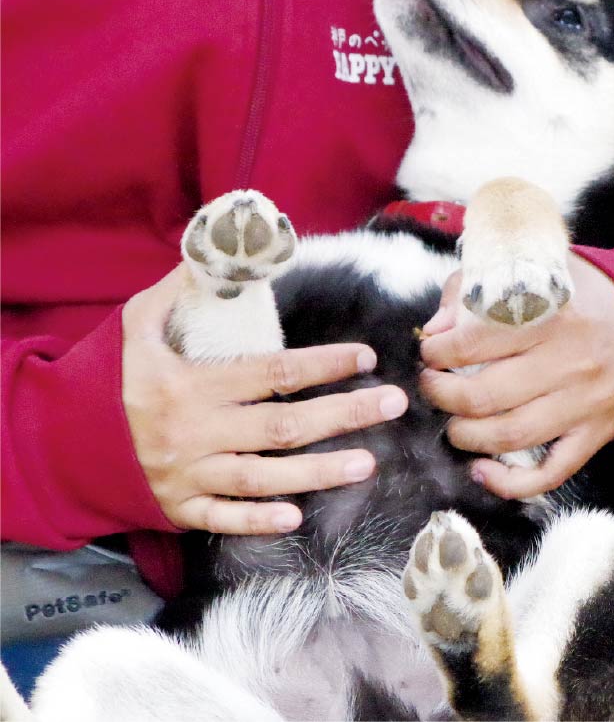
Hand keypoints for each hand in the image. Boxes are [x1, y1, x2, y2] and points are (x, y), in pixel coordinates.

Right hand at [121, 268, 406, 534]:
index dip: (323, 364)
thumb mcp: (136, 328)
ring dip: (318, 473)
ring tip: (368, 464)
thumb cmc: (111, 380)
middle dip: (343, 414)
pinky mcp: (177, 508)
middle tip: (393, 405)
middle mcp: (193, 432)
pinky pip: (222, 519)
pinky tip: (297, 517)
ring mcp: (187, 475)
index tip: (365, 357)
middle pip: (282, 427)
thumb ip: (177, 292)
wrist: (62, 443)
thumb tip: (219, 252)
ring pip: (262, 478)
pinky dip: (257, 520)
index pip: (272, 373)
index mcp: (189, 385)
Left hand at [419, 254, 613, 500]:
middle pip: (485, 395)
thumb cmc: (581, 298)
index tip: (431, 352)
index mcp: (552, 316)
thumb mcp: (536, 272)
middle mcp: (570, 362)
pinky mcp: (595, 434)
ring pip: (510, 436)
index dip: (438, 352)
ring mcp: (585, 403)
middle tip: (433, 387)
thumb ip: (478, 289)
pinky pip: (550, 473)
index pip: (475, 343)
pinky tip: (482, 470)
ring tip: (454, 423)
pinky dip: (509, 483)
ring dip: (466, 436)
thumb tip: (436, 328)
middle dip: (441, 395)